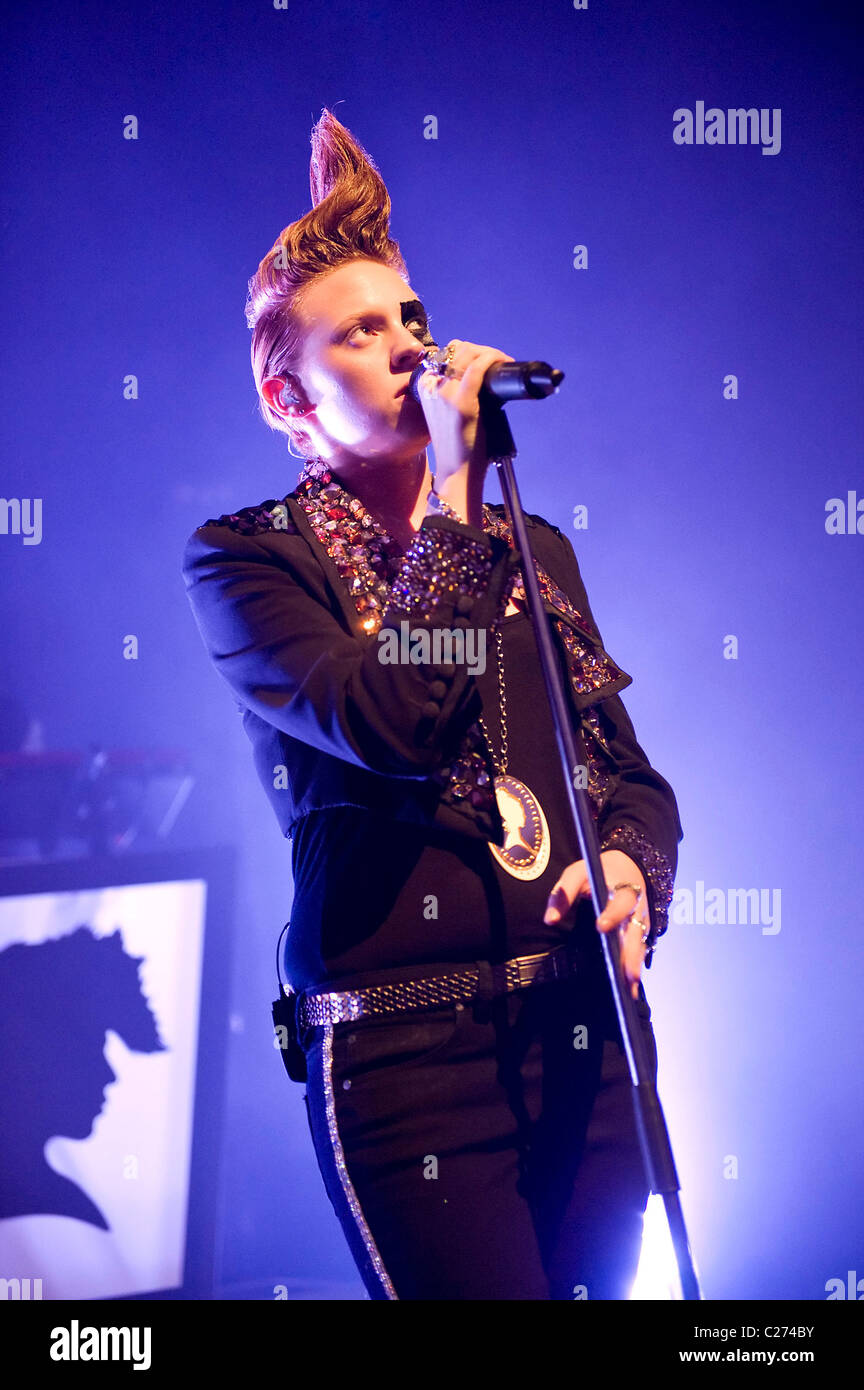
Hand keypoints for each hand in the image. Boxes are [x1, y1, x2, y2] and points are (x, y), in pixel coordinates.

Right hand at [417, 339, 514, 485]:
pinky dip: (492, 360)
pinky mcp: (462, 403)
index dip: (469, 351)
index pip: (446, 354)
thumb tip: (482, 378)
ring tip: (502, 363)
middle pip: (458, 350)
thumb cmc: (459, 446)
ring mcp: (444, 394)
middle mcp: (432, 387)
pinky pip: (477, 369)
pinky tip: (503, 363)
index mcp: (425, 388)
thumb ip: (456, 393)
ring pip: (468, 354)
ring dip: (489, 353)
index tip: (486, 359)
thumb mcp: (448, 413)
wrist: (456, 472)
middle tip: (499, 361)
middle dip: (482, 350)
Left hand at [543, 849, 649, 999]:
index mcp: (623, 889)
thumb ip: (563, 893)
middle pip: (636, 931)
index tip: (601, 926)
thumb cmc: (598, 871)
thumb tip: (550, 920)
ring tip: (629, 988)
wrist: (627, 866)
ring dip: (635, 966)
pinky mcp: (641, 931)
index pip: (621, 902)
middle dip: (630, 952)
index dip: (612, 914)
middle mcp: (637, 907)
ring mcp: (641, 921)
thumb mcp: (577, 872)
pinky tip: (630, 989)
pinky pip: (640, 951)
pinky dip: (636, 969)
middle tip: (625, 973)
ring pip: (640, 945)